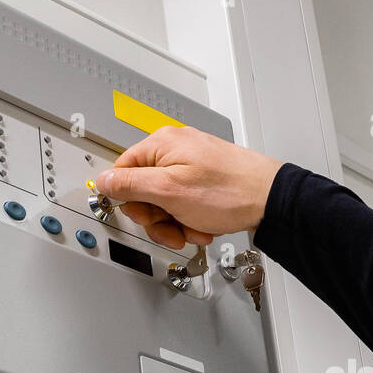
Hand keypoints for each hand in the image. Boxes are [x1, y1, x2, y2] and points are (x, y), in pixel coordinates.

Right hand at [94, 126, 281, 250]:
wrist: (270, 199)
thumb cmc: (229, 191)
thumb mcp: (169, 191)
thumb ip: (130, 185)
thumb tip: (102, 181)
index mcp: (160, 144)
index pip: (122, 172)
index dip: (130, 200)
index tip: (144, 216)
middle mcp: (175, 150)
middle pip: (144, 191)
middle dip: (158, 218)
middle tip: (173, 227)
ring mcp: (192, 165)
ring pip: (166, 202)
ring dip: (177, 223)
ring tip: (195, 227)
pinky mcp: (206, 179)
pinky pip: (185, 203)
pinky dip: (193, 219)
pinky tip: (205, 224)